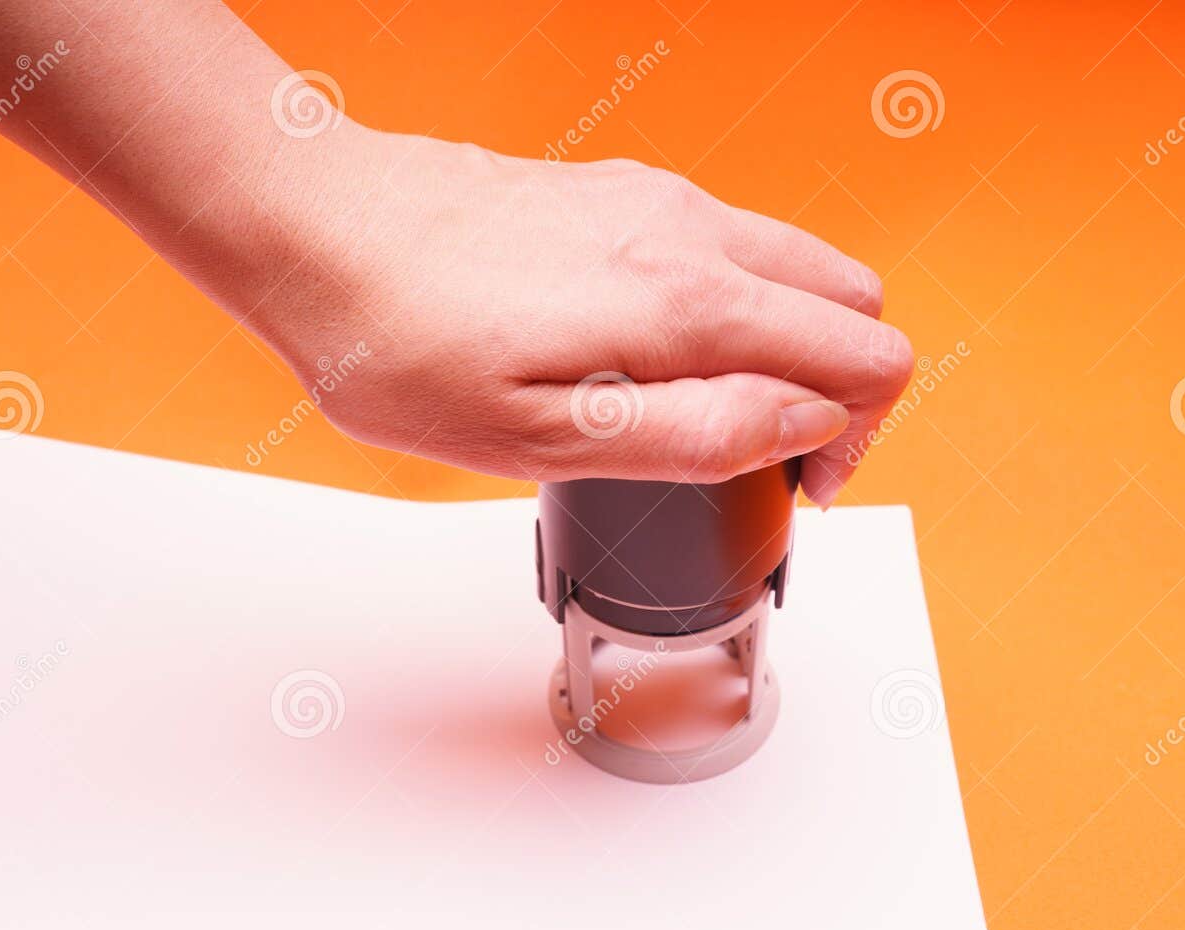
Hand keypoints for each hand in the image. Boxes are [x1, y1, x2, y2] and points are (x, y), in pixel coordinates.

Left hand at [235, 126, 913, 505]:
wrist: (317, 230)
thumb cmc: (400, 342)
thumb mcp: (544, 436)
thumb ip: (694, 432)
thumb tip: (807, 421)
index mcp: (685, 305)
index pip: (868, 358)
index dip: (856, 439)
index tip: (798, 483)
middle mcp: (690, 233)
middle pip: (854, 301)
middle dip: (842, 386)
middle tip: (765, 450)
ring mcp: (658, 202)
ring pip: (799, 265)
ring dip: (791, 341)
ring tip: (709, 406)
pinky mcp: (620, 192)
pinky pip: (731, 243)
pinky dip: (737, 302)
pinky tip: (656, 351)